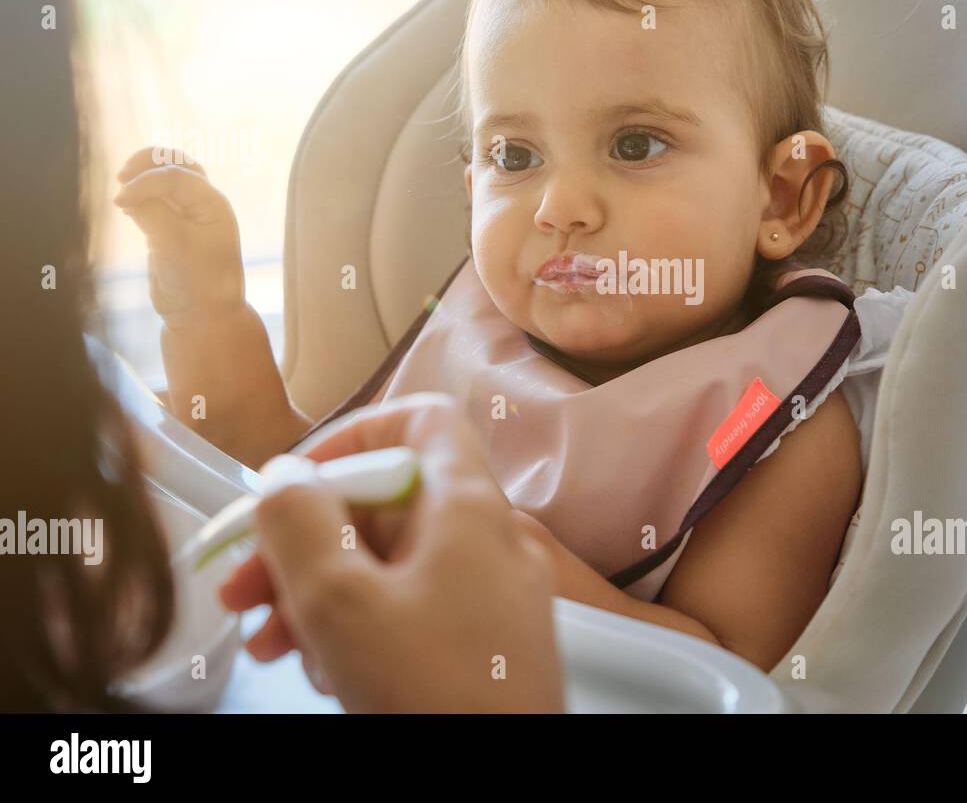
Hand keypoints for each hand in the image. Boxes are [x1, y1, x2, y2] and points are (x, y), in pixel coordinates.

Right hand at [115, 147, 244, 327]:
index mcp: (213, 204)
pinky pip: (156, 201)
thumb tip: (127, 194)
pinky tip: (126, 207)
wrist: (202, 317)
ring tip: (122, 192)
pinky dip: (140, 197)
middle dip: (148, 164)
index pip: (175, 175)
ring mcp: (189, 217)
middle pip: (177, 164)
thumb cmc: (196, 281)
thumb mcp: (173, 244)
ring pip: (166, 181)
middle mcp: (204, 206)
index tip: (120, 200)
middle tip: (121, 176)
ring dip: (143, 178)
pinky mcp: (171, 230)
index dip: (145, 182)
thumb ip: (152, 213)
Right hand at [219, 394, 565, 712]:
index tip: (291, 485)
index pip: (420, 418)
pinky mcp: (487, 648)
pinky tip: (327, 673)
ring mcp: (494, 596)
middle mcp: (489, 539)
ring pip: (391, 566)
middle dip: (305, 542)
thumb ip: (299, 524)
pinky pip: (414, 612)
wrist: (506, 787)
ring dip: (321, 595)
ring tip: (271, 646)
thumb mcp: (340, 601)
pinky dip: (363, 629)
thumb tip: (284, 477)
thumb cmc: (432, 694)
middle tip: (242, 592)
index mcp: (468, 504)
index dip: (351, 435)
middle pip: (386, 504)